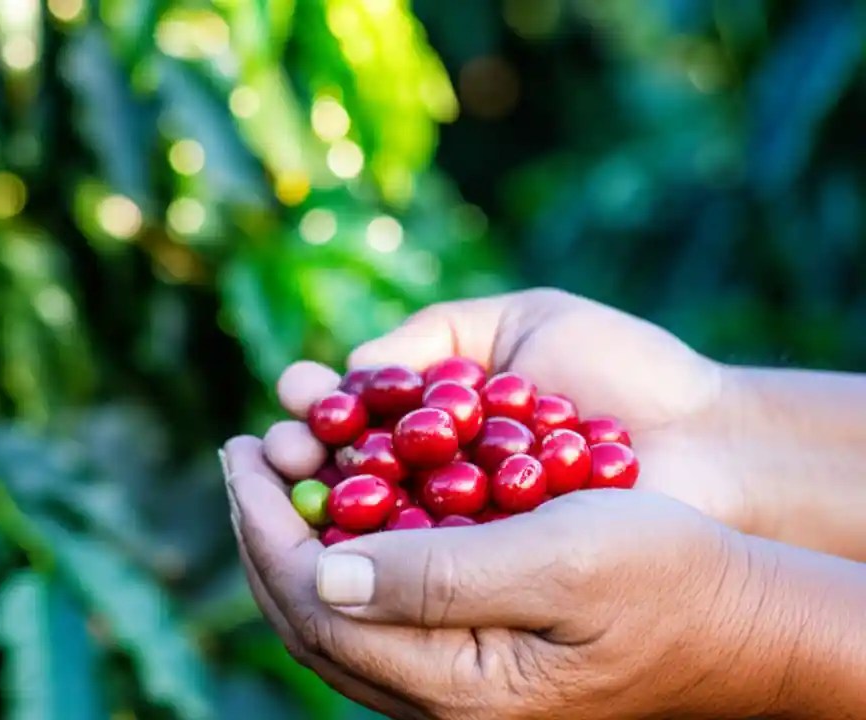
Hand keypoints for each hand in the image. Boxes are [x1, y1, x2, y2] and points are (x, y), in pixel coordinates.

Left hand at [222, 437, 793, 719]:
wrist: (749, 622)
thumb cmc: (671, 577)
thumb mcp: (563, 556)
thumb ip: (441, 574)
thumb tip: (326, 572)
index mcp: (456, 685)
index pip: (315, 606)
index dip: (264, 525)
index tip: (241, 450)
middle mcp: (443, 703)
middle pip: (309, 618)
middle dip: (263, 529)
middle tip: (243, 451)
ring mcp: (456, 690)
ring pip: (336, 622)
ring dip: (293, 542)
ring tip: (278, 471)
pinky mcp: (474, 667)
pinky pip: (378, 617)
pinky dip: (343, 557)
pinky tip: (341, 509)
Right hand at [262, 288, 754, 531]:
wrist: (709, 436)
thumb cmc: (622, 371)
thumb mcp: (523, 322)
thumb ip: (439, 333)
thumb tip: (352, 368)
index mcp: (433, 424)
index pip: (351, 423)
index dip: (314, 411)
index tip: (294, 396)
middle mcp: (433, 485)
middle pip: (340, 483)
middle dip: (298, 463)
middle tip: (275, 449)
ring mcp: (457, 538)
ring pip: (364, 535)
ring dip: (319, 512)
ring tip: (297, 477)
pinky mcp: (487, 582)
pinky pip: (418, 574)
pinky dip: (376, 555)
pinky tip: (348, 535)